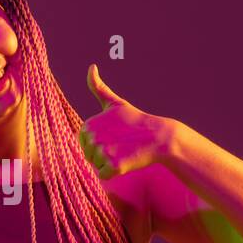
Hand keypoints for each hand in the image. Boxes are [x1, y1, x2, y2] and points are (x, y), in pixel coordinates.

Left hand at [79, 64, 172, 179]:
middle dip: (103, 154)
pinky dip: (115, 172)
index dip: (99, 142)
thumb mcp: (115, 103)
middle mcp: (92, 138)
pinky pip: (104, 176)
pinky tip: (126, 160)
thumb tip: (91, 67)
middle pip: (89, 156)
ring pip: (97, 166)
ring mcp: (102, 152)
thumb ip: (98, 87)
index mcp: (88, 125)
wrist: (157, 136)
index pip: (84, 144)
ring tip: (124, 151)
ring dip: (109, 163)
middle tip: (121, 144)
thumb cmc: (135, 120)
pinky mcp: (112, 166)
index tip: (114, 135)